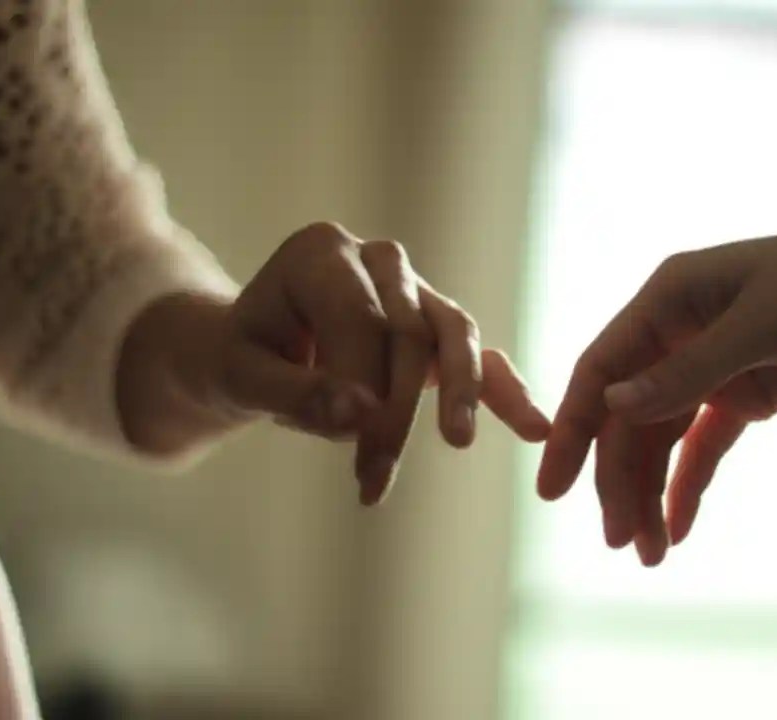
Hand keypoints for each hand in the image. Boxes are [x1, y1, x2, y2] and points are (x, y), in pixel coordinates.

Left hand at [121, 222, 550, 502]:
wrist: (252, 351)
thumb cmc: (242, 358)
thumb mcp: (243, 377)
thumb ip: (296, 393)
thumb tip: (359, 416)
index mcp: (321, 253)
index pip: (359, 318)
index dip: (363, 385)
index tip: (357, 449)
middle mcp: (376, 260)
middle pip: (406, 330)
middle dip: (397, 410)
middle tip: (375, 477)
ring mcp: (414, 289)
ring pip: (452, 332)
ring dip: (460, 392)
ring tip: (458, 440)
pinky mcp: (436, 324)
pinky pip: (476, 352)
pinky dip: (503, 388)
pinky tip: (534, 427)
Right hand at [536, 215, 776, 565]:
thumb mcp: (763, 325)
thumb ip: (690, 370)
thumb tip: (614, 407)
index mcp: (667, 298)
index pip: (602, 369)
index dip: (573, 430)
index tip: (552, 490)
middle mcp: (677, 332)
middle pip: (628, 416)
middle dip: (619, 479)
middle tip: (619, 542)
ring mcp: (709, 365)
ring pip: (661, 438)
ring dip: (650, 492)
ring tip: (651, 554)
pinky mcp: (743, 393)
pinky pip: (702, 447)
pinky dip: (689, 486)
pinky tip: (679, 528)